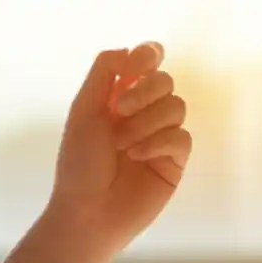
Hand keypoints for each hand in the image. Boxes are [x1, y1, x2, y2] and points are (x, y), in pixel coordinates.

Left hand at [47, 42, 191, 253]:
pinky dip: (158, 142)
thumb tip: (131, 50)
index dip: (147, 56)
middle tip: (118, 112)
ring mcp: (161, 138)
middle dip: (144, 92)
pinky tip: (137, 156)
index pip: (147, 61)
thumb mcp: (84, 109)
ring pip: (176, 106)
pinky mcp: (174, 162)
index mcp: (120, 97)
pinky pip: (181, 138)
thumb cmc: (79, 164)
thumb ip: (104, 72)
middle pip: (165, 80)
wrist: (88, 212)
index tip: (133, 69)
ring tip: (123, 145)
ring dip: (147, 121)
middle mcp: (143, 114)